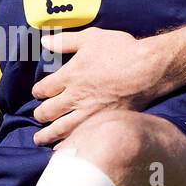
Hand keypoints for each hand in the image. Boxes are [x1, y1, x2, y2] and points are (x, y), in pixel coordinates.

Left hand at [30, 27, 166, 146]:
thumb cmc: (121, 50)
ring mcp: (89, 112)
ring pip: (60, 128)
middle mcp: (75, 97)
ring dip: (47, 134)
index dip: (37, 92)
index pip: (44, 88)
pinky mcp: (103, 122)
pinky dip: (69, 143)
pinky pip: (81, 136)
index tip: (37, 93)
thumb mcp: (91, 38)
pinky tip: (65, 148)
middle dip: (40, 114)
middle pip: (48, 111)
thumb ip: (64, 41)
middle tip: (38, 116)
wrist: (148, 69)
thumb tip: (44, 42)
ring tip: (40, 139)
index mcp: (69, 76)